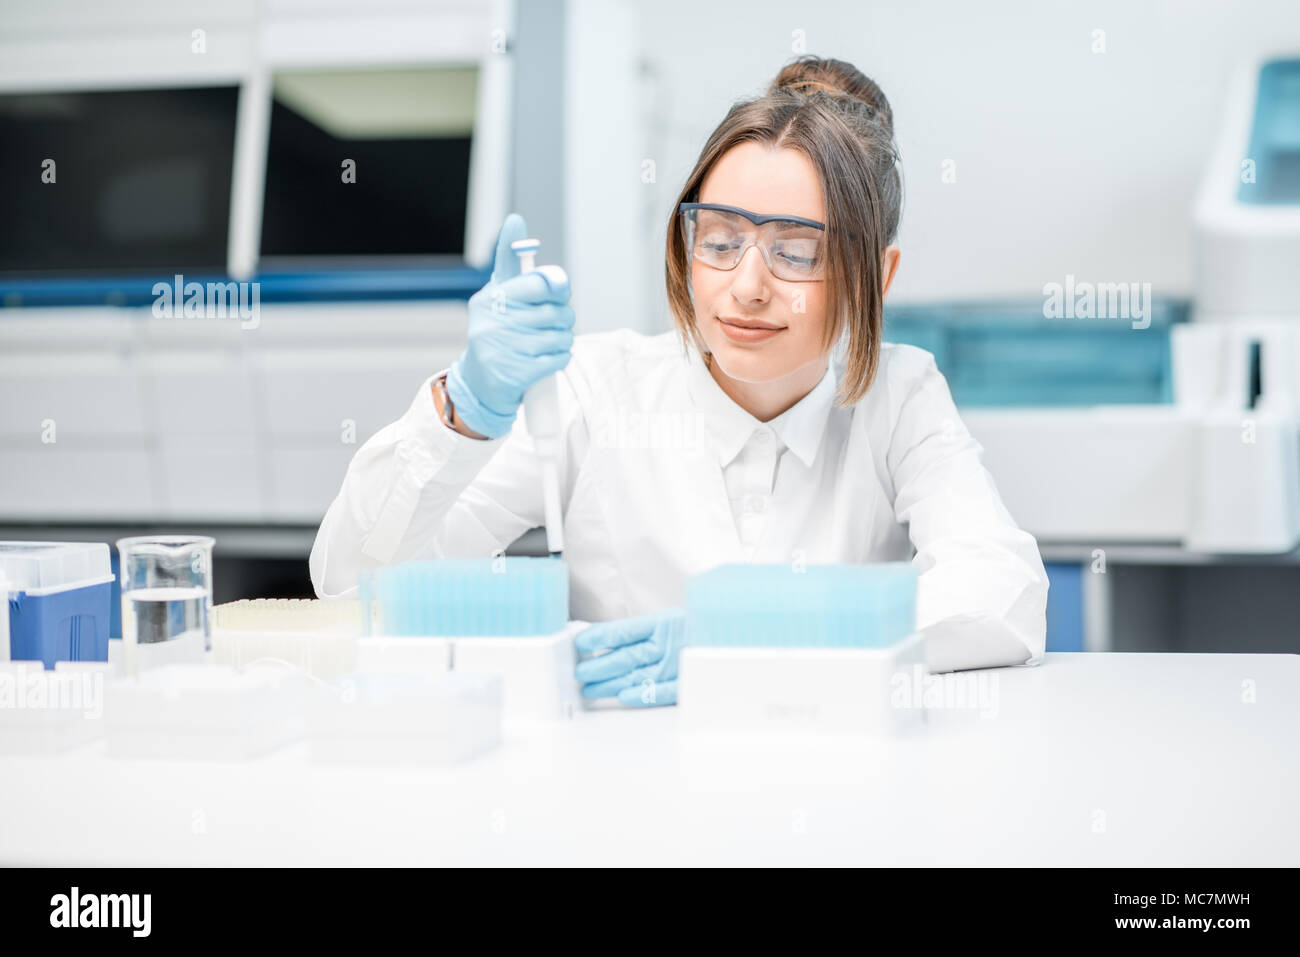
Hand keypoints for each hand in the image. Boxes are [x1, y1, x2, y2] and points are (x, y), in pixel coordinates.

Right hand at [445, 214, 574, 438]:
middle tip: (554, 323)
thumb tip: (516, 220)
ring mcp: (502, 349)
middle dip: (562, 318)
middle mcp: (492, 322)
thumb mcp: (498, 295)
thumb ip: (511, 261)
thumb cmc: (496, 331)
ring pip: (559, 336)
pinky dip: (560, 359)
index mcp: (491, 298)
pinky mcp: (514, 374)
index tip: (559, 293)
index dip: (557, 287)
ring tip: (550, 342)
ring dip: (563, 340)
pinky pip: (557, 359)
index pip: (538, 283)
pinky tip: (549, 358)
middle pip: (554, 312)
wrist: (480, 383)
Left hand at [574, 608, 686, 706]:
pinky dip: (643, 695)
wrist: (730, 639)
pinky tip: (624, 697)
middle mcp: (668, 643)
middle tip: (581, 672)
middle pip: (627, 656)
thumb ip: (641, 632)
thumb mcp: (668, 621)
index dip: (600, 637)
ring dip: (611, 684)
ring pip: (638, 675)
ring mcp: (677, 663)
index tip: (581, 643)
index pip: (623, 630)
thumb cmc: (694, 631)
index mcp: (662, 623)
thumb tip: (605, 640)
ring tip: (591, 688)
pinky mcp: (687, 682)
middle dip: (599, 665)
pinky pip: (662, 690)